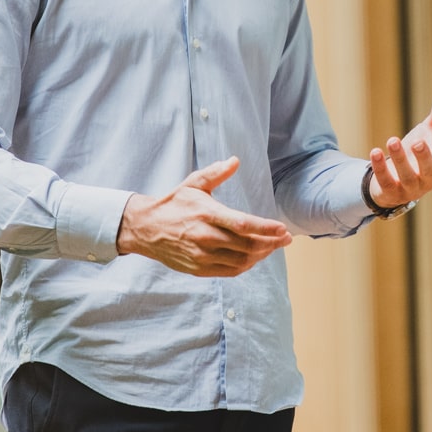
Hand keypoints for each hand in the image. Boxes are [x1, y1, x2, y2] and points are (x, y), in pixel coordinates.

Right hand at [116, 157, 291, 277]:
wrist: (146, 228)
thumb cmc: (173, 204)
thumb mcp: (193, 183)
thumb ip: (216, 173)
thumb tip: (234, 160)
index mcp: (207, 214)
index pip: (243, 224)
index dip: (266, 228)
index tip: (283, 229)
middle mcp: (206, 236)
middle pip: (247, 245)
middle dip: (271, 243)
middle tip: (286, 239)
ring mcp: (202, 255)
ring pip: (241, 260)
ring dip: (261, 255)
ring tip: (273, 247)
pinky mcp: (198, 268)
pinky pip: (230, 271)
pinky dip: (246, 266)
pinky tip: (255, 258)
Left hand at [368, 85, 431, 208]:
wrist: (395, 179)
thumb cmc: (418, 152)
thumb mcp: (429, 131)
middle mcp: (428, 178)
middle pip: (429, 170)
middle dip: (424, 157)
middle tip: (417, 142)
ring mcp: (410, 188)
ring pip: (407, 176)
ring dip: (400, 159)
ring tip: (392, 140)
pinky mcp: (390, 192)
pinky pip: (385, 182)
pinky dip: (380, 168)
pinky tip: (375, 151)